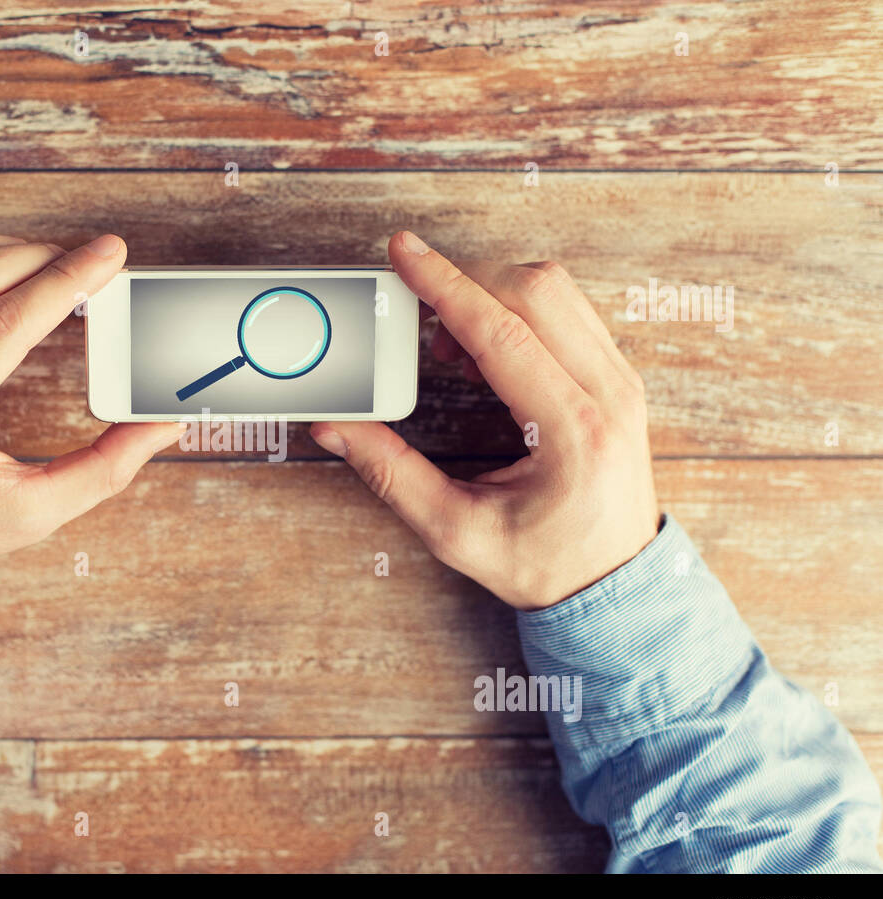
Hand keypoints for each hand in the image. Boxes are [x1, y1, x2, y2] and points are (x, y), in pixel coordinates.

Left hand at [0, 233, 182, 574]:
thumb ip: (102, 471)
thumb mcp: (27, 516)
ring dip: (4, 250)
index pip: (1, 325)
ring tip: (53, 261)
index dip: (63, 282)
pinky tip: (3, 268)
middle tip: (92, 259)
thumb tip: (159, 425)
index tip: (108, 256)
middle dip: (42, 257)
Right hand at [311, 231, 659, 609]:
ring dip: (492, 295)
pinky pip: (569, 311)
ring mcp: (621, 381)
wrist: (617, 585)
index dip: (444, 286)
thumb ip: (392, 476)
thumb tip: (338, 429)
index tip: (404, 253)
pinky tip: (486, 351)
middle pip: (535, 291)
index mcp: (573, 432)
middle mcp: (609, 395)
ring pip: (556, 291)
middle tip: (416, 314)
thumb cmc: (547, 565)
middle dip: (465, 281)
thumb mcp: (457, 532)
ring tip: (450, 346)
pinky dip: (518, 310)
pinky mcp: (619, 378)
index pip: (502, 332)